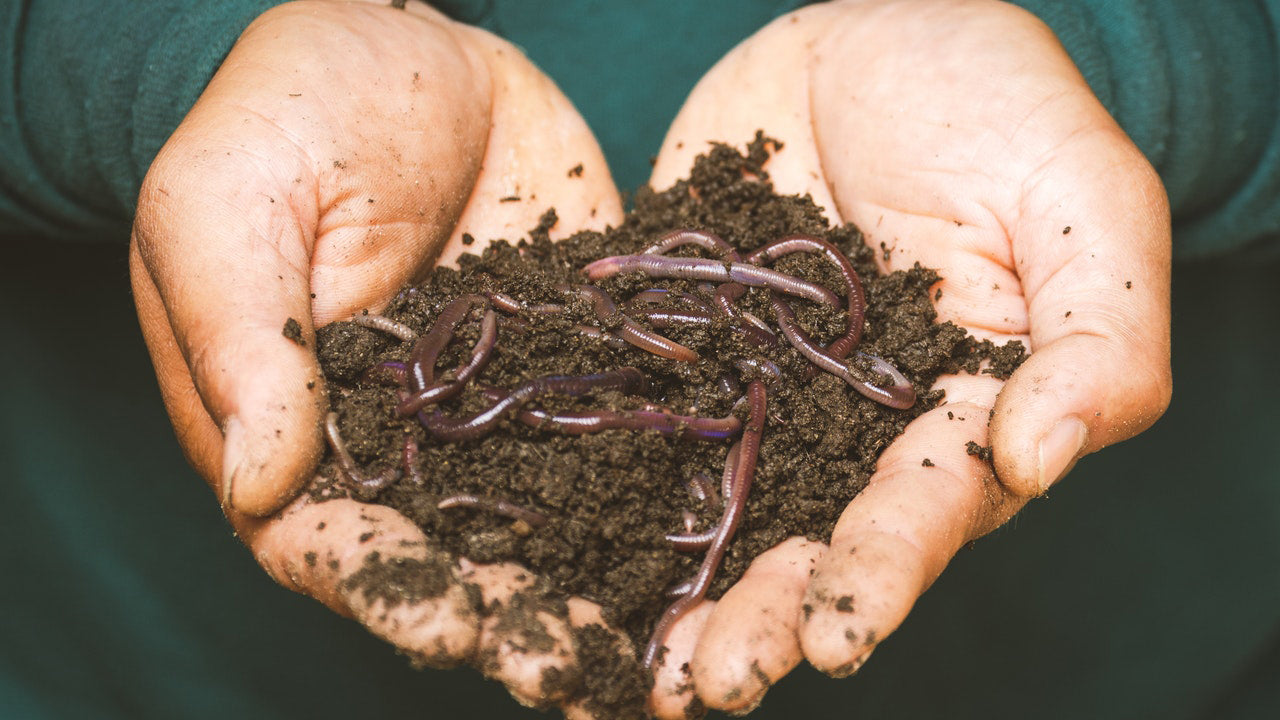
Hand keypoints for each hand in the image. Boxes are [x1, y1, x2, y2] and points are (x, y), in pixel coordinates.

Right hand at [130, 0, 624, 711]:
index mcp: (300, 426)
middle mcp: (407, 441)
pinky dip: (661, 488)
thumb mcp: (228, 203)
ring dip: (595, 588)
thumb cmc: (283, 113)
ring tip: (655, 651)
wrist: (406, 46)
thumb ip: (244, 340)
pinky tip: (717, 535)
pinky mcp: (579, 360)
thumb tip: (261, 482)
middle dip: (510, 620)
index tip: (448, 626)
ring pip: (548, 518)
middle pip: (453, 557)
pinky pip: (620, 430)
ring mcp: (502, 407)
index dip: (388, 593)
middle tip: (575, 673)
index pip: (332, 540)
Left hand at [646, 0, 1171, 713]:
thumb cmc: (998, 105)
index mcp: (960, 411)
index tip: (836, 635)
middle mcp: (856, 429)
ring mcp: (763, 394)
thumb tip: (1041, 458)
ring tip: (641, 668)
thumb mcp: (1080, 201)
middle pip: (813, 539)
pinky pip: (644, 423)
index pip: (927, 508)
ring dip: (684, 591)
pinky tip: (558, 549)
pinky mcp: (687, 350)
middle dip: (767, 616)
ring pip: (722, 510)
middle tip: (713, 682)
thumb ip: (1097, 335)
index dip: (884, 572)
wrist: (873, 31)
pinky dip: (604, 488)